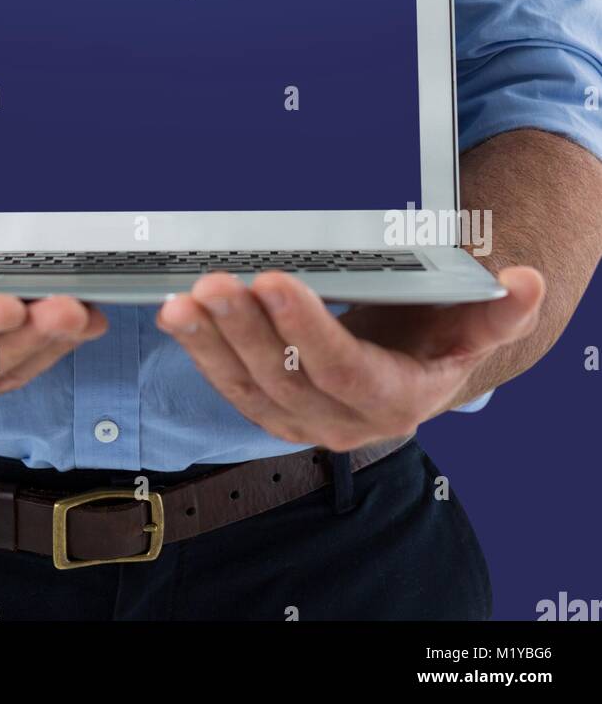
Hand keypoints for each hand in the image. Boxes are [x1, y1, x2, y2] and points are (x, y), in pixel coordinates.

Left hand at [156, 267, 544, 449]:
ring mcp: (300, 420)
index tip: (275, 282)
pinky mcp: (269, 409)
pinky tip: (179, 316)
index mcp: (393, 400)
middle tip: (216, 283)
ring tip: (184, 301)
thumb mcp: (472, 324)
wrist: (410, 366)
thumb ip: (496, 310)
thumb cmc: (437, 337)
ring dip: (211, 342)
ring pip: (247, 386)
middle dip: (246, 330)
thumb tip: (525, 282)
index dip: (307, 330)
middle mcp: (341, 421)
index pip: (344, 369)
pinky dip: (200, 351)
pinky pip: (229, 385)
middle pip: (285, 378)